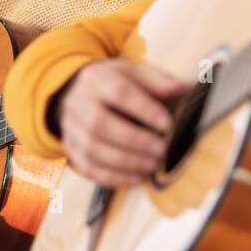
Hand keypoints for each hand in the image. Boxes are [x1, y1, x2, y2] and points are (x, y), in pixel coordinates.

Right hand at [52, 59, 184, 187]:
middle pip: (100, 123)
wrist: (77, 93)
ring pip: (93, 149)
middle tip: (161, 150)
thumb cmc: (112, 84)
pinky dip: (114, 177)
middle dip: (135, 140)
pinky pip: (88, 168)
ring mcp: (70, 128)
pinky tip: (137, 178)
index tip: (168, 124)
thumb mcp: (132, 73)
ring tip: (152, 165)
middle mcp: (78, 103)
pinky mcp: (71, 149)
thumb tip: (179, 88)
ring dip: (126, 162)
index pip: (118, 92)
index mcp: (96, 79)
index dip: (144, 109)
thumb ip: (156, 80)